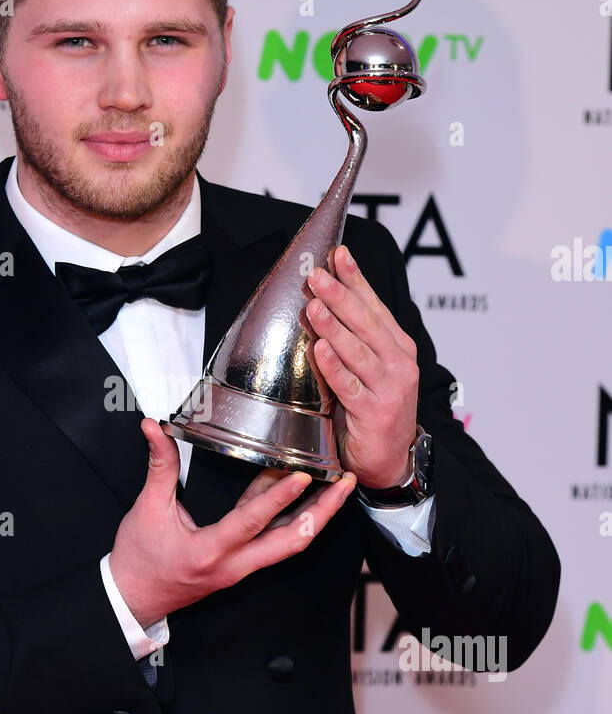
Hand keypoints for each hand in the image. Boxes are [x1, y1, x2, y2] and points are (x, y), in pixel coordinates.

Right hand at [108, 417, 355, 628]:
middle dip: (323, 513)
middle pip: (292, 542)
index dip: (278, 498)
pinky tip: (303, 496)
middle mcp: (235, 565)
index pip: (251, 522)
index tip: (303, 476)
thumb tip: (155, 428)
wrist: (134, 599)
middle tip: (345, 485)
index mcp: (210, 551)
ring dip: (317, 517)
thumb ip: (159, 466)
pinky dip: (293, 519)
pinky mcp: (243, 565)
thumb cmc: (139, 560)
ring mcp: (242, 568)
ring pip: (290, 544)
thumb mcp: (147, 509)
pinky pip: (276, 542)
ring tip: (338, 489)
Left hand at [302, 244, 418, 488]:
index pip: (374, 305)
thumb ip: (356, 339)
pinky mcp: (375, 413)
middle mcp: (399, 363)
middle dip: (340, 296)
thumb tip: (327, 299)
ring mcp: (389, 388)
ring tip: (313, 306)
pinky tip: (318, 349)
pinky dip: (333, 367)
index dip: (356, 279)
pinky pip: (349, 386)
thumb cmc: (374, 408)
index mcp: (398, 346)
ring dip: (334, 327)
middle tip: (317, 276)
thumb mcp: (371, 368)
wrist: (389, 459)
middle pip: (366, 323)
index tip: (338, 254)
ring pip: (357, 351)